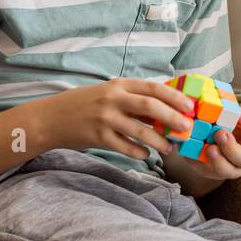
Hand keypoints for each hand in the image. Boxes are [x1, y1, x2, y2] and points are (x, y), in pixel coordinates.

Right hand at [39, 78, 199, 162]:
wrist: (50, 118)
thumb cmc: (85, 105)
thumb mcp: (109, 93)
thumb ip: (133, 98)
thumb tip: (167, 106)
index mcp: (118, 85)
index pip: (152, 87)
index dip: (174, 96)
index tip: (190, 106)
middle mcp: (112, 98)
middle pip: (149, 106)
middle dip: (172, 117)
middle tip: (187, 128)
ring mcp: (104, 118)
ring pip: (139, 130)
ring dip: (158, 140)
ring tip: (170, 147)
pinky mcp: (97, 136)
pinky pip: (124, 146)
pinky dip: (138, 152)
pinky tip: (146, 155)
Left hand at [171, 110, 240, 179]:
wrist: (216, 137)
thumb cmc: (229, 123)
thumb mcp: (234, 115)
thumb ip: (230, 110)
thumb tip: (217, 97)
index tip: (240, 115)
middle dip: (232, 147)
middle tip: (220, 133)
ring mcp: (233, 169)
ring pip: (228, 171)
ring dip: (218, 160)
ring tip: (209, 148)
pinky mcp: (213, 173)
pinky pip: (207, 171)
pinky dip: (198, 161)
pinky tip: (190, 152)